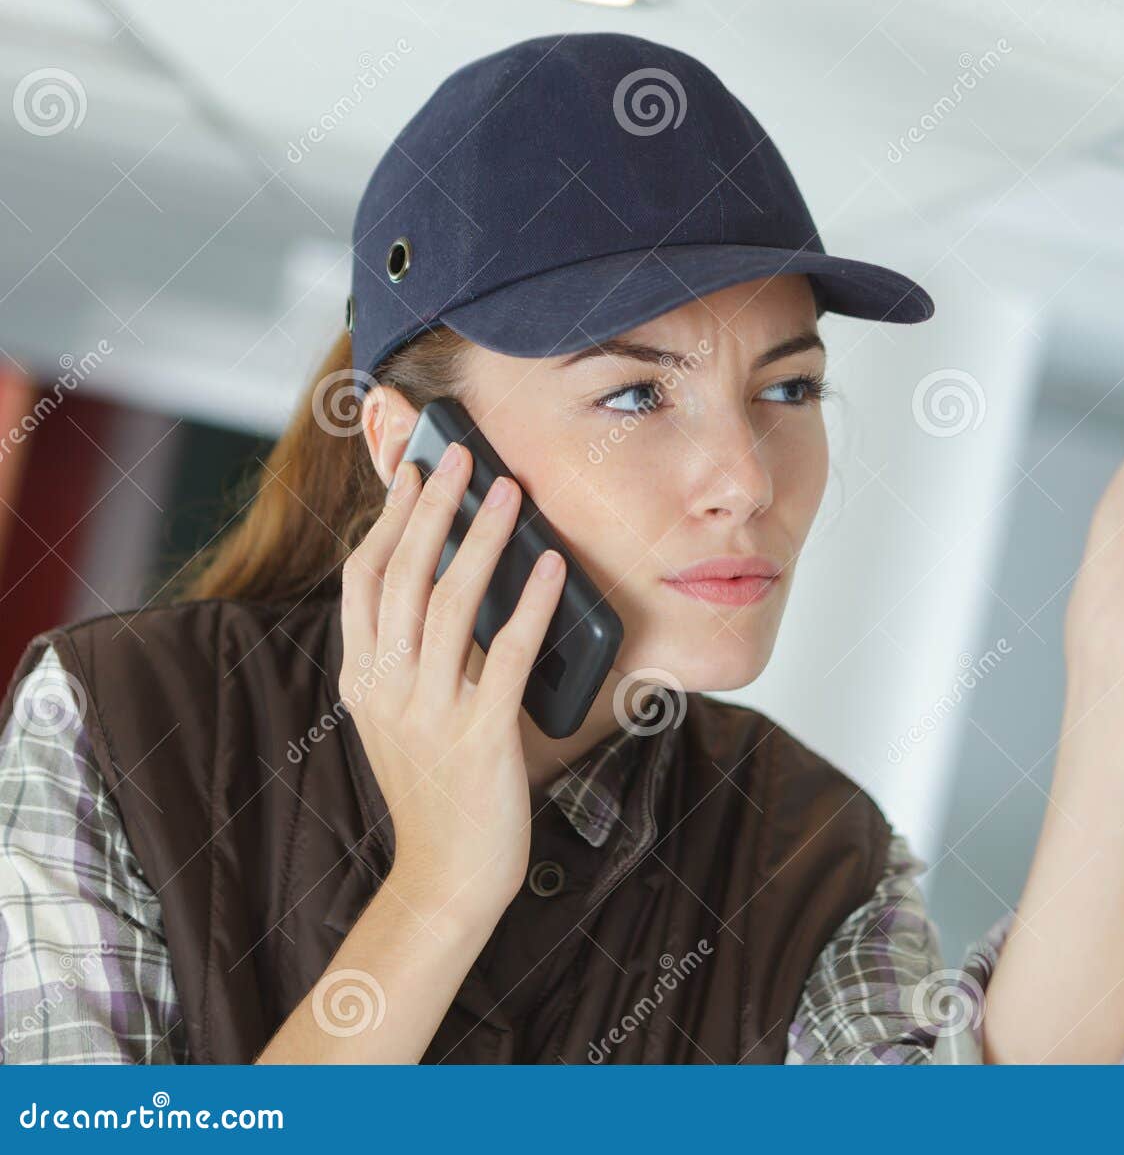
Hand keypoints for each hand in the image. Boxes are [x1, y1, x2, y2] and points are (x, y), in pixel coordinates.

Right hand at [338, 442, 566, 930]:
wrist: (447, 876)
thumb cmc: (438, 791)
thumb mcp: (404, 718)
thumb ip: (413, 659)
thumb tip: (454, 583)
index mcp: (363, 679)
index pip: (364, 579)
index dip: (390, 519)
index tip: (413, 472)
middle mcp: (386, 688)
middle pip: (402, 575)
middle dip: (434, 507)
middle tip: (462, 457)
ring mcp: (429, 712)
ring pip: (449, 603)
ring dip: (482, 539)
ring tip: (508, 492)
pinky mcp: (479, 736)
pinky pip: (506, 655)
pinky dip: (528, 604)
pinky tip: (550, 568)